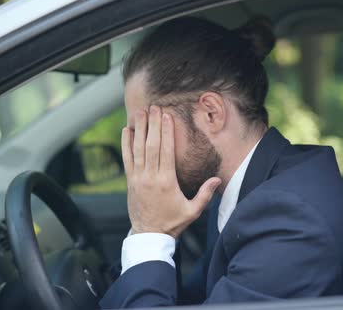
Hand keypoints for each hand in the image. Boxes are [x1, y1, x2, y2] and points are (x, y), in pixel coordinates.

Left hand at [122, 106, 220, 238]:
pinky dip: (126, 144)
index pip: (166, 151)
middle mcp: (150, 177)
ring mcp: (138, 178)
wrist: (149, 235)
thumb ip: (205, 194)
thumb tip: (217, 179)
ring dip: (139, 129)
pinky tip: (126, 130)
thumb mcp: (193, 211)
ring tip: (140, 112)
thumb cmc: (172, 222)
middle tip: (154, 107)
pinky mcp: (130, 181)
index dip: (166, 132)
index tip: (167, 116)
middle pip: (151, 145)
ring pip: (137, 149)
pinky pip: (127, 159)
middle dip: (152, 124)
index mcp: (166, 182)